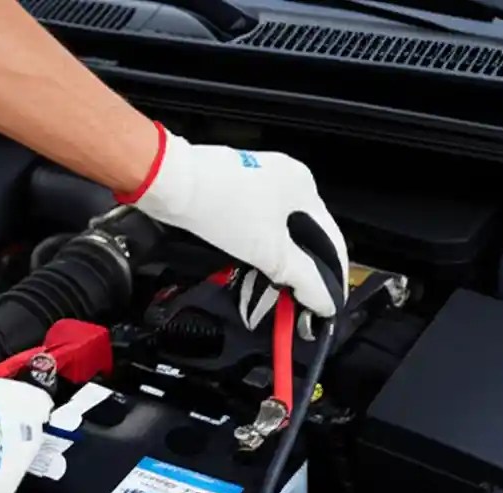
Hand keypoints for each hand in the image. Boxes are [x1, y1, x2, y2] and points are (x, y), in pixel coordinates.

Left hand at [119, 123, 348, 318]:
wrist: (170, 182)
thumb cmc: (218, 204)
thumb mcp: (269, 251)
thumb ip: (303, 278)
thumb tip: (325, 300)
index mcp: (304, 187)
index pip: (332, 240)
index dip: (332, 277)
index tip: (326, 304)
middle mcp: (286, 178)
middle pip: (306, 236)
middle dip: (303, 270)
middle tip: (299, 300)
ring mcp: (260, 180)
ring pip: (281, 231)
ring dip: (280, 261)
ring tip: (275, 287)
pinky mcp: (236, 188)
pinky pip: (259, 224)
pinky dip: (261, 247)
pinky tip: (253, 264)